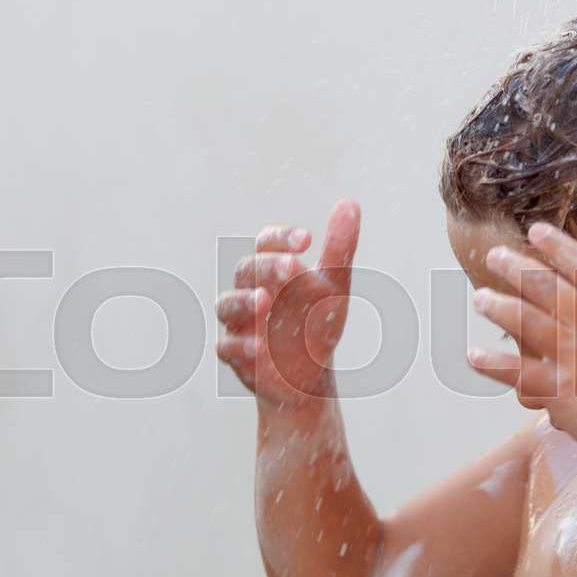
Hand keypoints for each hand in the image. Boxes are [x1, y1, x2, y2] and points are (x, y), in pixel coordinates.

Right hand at [217, 198, 360, 408]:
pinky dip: (240, 346)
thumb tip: (350, 202)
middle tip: (292, 267)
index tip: (308, 239)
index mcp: (272, 269)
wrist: (310, 374)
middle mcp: (249, 290)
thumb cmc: (316, 321)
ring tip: (265, 301)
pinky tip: (259, 348)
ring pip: (227, 304)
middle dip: (267, 267)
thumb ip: (339, 247)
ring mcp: (239, 322)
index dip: (283, 238)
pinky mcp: (234, 354)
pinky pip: (226, 346)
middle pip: (246, 269)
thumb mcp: (334, 285)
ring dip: (244, 302)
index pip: (268, 242)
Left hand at [465, 222, 576, 476]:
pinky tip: (472, 354)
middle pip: (547, 288)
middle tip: (494, 255)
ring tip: (480, 298)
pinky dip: (493, 364)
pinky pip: (518, 373)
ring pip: (527, 323)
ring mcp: (574, 359)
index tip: (536, 229)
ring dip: (500, 308)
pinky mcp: (559, 392)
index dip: (559, 245)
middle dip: (517, 268)